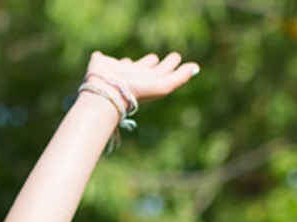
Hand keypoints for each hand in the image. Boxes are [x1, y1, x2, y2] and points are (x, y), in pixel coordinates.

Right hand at [84, 51, 199, 106]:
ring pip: (125, 66)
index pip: (161, 70)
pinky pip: (101, 59)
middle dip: (150, 62)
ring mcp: (116, 71)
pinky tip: (99, 58)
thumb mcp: (163, 85)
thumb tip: (197, 68)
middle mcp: (133, 76)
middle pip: (144, 67)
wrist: (109, 91)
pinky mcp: (100, 64)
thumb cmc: (137, 90)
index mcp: (148, 79)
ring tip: (129, 62)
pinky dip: (101, 59)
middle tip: (154, 57)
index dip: (169, 63)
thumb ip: (180, 77)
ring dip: (128, 64)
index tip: (176, 56)